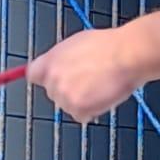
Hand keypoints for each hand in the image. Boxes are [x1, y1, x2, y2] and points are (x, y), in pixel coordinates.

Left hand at [27, 28, 145, 122]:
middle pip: (52, 93)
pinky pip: (81, 116)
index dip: (45, 78)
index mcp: (49, 60)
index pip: (33, 75)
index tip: (50, 80)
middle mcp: (52, 78)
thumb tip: (56, 64)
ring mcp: (63, 95)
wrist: (126, 55)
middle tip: (88, 80)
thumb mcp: (76, 43)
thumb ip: (60, 57)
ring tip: (99, 85)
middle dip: (67, 90)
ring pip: (67, 106)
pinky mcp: (77, 108)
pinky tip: (102, 95)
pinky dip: (91, 110)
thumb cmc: (108, 46)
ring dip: (80, 101)